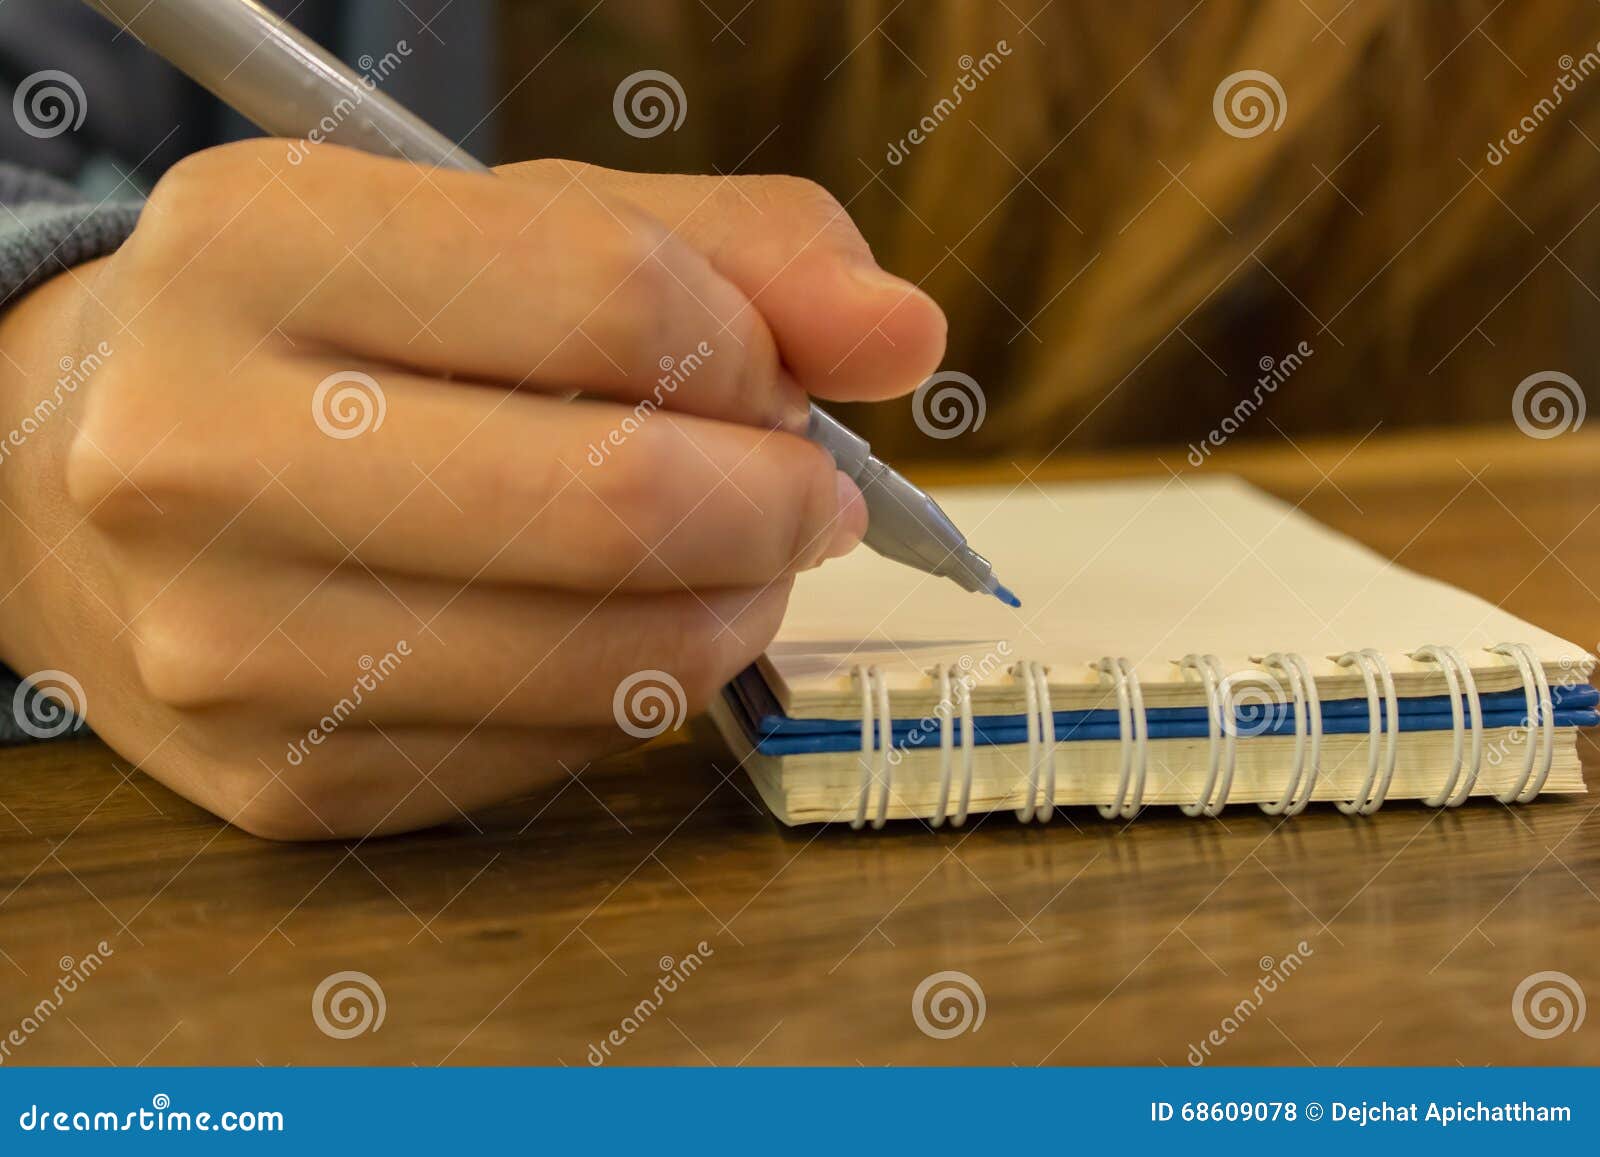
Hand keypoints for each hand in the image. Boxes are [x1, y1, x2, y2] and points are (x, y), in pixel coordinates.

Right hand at [0, 141, 945, 838]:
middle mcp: (200, 453)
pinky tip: (614, 629)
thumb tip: (909, 335)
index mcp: (254, 249)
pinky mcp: (282, 783)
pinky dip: (638, 688)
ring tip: (729, 557)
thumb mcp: (510, 229)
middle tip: (808, 491)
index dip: (755, 345)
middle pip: (616, 502)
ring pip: (611, 662)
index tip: (776, 377)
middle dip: (780, 502)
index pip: (614, 297)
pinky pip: (561, 753)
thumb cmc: (330, 331)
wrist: (77, 478)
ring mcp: (228, 645)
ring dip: (735, 608)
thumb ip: (732, 250)